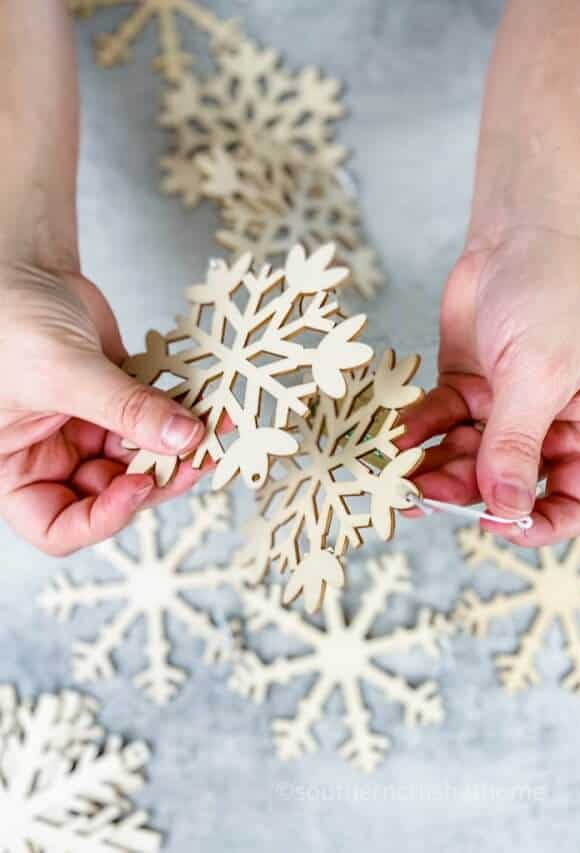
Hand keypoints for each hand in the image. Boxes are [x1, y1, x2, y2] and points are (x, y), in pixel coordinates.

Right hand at [0, 261, 209, 554]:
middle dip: (157, 478)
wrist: (24, 266)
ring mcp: (88, 431)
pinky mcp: (118, 404)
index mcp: (16, 468)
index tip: (138, 487)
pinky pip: (154, 421)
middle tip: (196, 456)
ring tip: (214, 427)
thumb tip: (185, 439)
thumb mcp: (61, 371)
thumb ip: (124, 409)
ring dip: (178, 447)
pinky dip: (181, 415)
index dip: (101, 521)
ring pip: (141, 459)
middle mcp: (53, 457)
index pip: (57, 528)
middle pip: (112, 494)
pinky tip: (209, 403)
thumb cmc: (7, 316)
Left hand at [399, 226, 579, 544]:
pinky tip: (392, 437)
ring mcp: (503, 410)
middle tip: (422, 495)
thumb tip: (506, 509)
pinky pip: (437, 424)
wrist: (521, 231)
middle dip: (465, 494)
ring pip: (465, 460)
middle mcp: (548, 427)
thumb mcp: (540, 373)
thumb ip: (517, 442)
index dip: (544, 524)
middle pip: (508, 485)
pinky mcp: (465, 389)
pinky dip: (415, 432)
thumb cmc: (555, 293)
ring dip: (431, 469)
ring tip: (396, 473)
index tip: (499, 525)